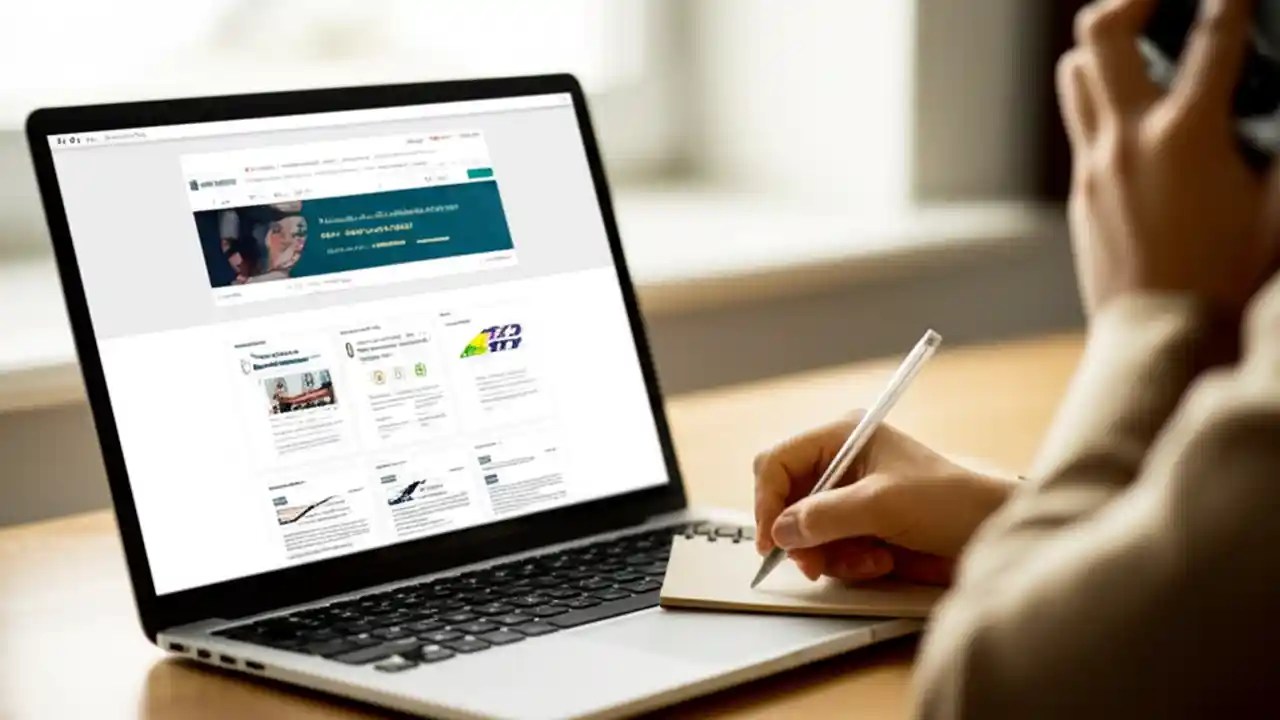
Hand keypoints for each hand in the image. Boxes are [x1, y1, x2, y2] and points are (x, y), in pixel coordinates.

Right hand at [753, 413, 1015, 585]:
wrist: (991, 533)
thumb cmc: (949, 502)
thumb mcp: (881, 504)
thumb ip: (824, 515)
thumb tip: (780, 530)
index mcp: (843, 437)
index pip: (778, 462)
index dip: (768, 500)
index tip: (771, 539)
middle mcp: (841, 464)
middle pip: (786, 502)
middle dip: (802, 535)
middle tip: (814, 561)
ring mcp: (850, 498)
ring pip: (806, 533)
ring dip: (832, 554)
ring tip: (870, 560)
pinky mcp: (861, 528)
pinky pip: (830, 551)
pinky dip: (849, 563)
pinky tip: (882, 562)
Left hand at [1060, 0, 1279, 316]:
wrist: (1163, 335)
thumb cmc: (1230, 278)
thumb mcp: (1278, 205)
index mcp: (1187, 134)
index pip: (1212, 38)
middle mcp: (1128, 138)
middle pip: (1101, 35)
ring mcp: (1096, 163)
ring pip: (1075, 75)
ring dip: (1102, 49)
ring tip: (1137, 43)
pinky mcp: (1081, 190)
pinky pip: (1082, 125)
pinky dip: (1103, 102)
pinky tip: (1135, 114)